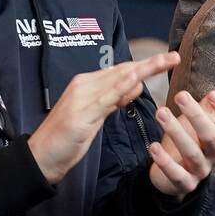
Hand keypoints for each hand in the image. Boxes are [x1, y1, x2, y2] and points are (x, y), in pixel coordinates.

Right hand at [28, 52, 179, 183]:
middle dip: (150, 63)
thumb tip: (136, 85)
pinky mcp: (81, 113)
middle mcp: (84, 85)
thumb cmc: (67, 139)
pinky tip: (137, 78)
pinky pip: (106, 97)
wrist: (40, 158)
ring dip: (144, 69)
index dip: (145, 65)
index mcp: (87, 85)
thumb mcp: (95, 117)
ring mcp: (82, 98)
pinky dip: (122, 86)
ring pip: (118, 78)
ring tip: (165, 61)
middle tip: (174, 56)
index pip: (121, 71)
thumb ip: (113, 100)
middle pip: (123, 70)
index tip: (166, 60)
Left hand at [148, 70, 214, 199]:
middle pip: (211, 136)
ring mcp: (201, 170)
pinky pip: (176, 174)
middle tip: (180, 95)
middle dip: (196, 115)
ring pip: (192, 153)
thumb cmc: (195, 136)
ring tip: (160, 112)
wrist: (178, 169)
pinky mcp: (184, 183)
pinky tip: (153, 146)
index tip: (212, 94)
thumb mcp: (208, 114)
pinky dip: (164, 161)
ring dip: (175, 131)